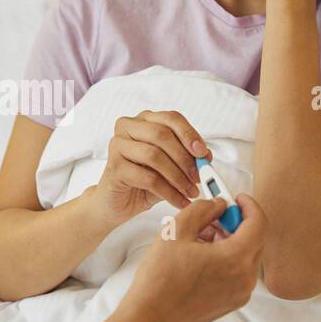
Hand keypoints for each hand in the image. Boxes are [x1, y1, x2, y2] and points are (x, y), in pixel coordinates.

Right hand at [86, 110, 212, 227]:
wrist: (116, 203)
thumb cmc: (143, 181)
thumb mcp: (170, 167)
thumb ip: (187, 157)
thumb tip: (206, 155)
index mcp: (144, 120)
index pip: (171, 118)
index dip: (190, 134)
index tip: (203, 153)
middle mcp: (127, 128)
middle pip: (162, 134)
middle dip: (185, 158)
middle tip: (199, 177)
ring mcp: (117, 146)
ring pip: (154, 155)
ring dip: (178, 177)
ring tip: (190, 192)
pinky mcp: (114, 167)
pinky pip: (147, 178)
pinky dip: (168, 192)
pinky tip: (179, 201)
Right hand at [122, 194, 266, 321]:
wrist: (150, 317)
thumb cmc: (160, 279)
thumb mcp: (176, 231)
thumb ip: (202, 210)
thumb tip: (217, 204)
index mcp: (236, 258)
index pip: (258, 223)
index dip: (248, 205)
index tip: (237, 198)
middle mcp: (245, 278)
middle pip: (254, 239)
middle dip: (235, 222)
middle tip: (213, 214)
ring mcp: (240, 293)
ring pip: (245, 256)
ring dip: (229, 240)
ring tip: (199, 236)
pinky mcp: (231, 302)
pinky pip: (237, 272)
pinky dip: (226, 258)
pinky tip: (200, 255)